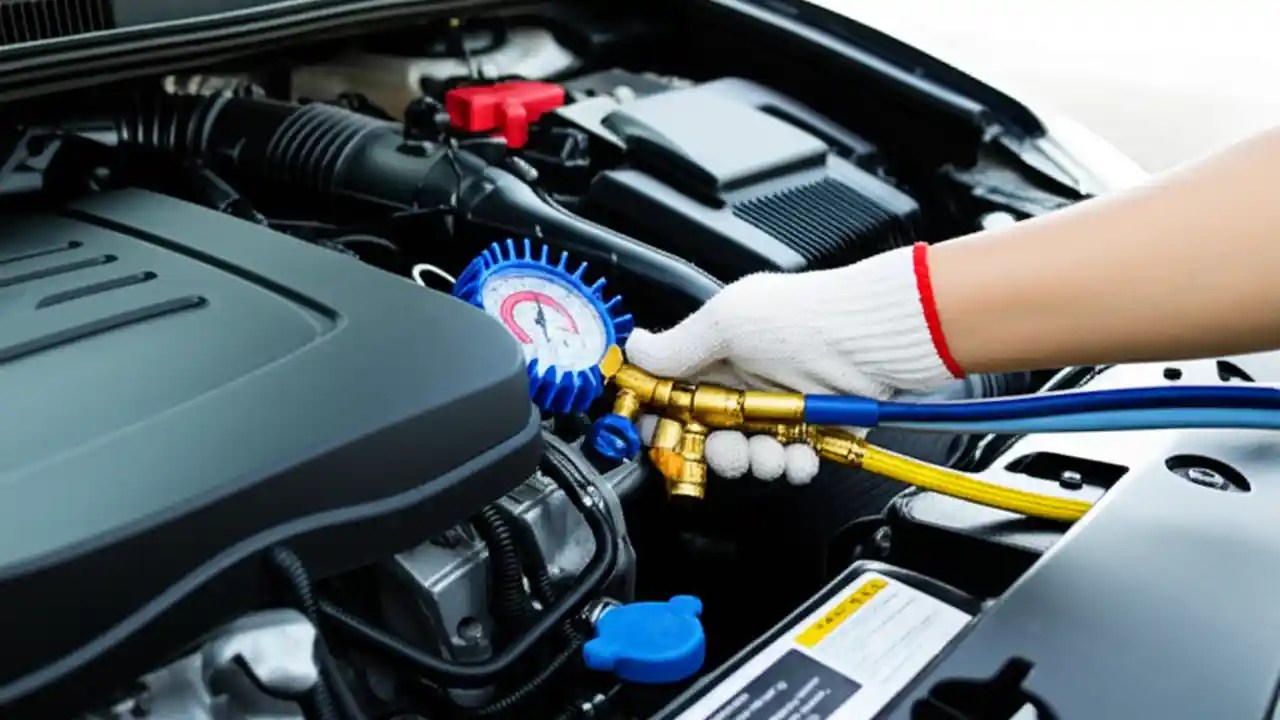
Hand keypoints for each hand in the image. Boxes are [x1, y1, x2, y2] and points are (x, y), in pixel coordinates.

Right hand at [625, 245, 958, 481]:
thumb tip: (634, 348)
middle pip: (708, 436)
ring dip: (756, 460)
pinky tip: (801, 450)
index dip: (663, 419)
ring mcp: (780, 408)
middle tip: (726, 443)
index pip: (674, 395)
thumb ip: (677, 345)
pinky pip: (791, 463)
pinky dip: (794, 464)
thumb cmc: (805, 317)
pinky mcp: (814, 430)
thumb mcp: (727, 321)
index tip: (658, 434)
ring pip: (748, 456)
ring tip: (772, 447)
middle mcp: (745, 382)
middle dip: (714, 448)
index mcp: (718, 353)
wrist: (873, 337)